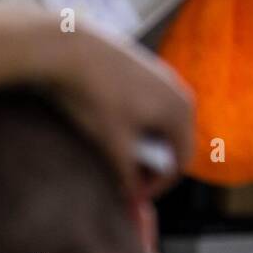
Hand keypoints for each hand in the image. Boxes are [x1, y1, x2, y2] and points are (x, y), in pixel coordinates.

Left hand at [46, 22, 193, 198]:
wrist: (70, 50)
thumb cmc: (94, 99)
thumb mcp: (112, 144)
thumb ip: (126, 175)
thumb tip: (134, 202)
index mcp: (182, 112)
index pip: (180, 162)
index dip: (157, 186)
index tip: (131, 198)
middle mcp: (180, 93)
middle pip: (172, 143)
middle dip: (148, 167)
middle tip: (122, 183)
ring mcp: (162, 79)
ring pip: (158, 126)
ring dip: (140, 148)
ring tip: (113, 160)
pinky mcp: (143, 72)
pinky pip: (147, 109)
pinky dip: (134, 128)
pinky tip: (108, 134)